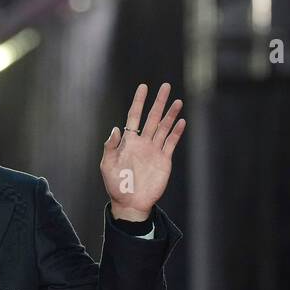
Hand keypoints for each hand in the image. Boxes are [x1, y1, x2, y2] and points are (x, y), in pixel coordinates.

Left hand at [100, 82, 185, 219]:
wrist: (131, 203)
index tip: (143, 87)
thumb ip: (110, 147)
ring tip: (177, 101)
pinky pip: (171, 143)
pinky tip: (181, 122)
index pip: (134, 116)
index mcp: (128, 142)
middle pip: (152, 117)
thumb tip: (115, 129)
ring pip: (164, 127)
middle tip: (166, 86)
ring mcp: (154, 151)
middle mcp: (143, 143)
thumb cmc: (116, 186)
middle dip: (159, 102)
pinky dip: (176, 132)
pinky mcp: (164, 160)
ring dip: (170, 114)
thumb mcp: (107, 166)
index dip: (139, 102)